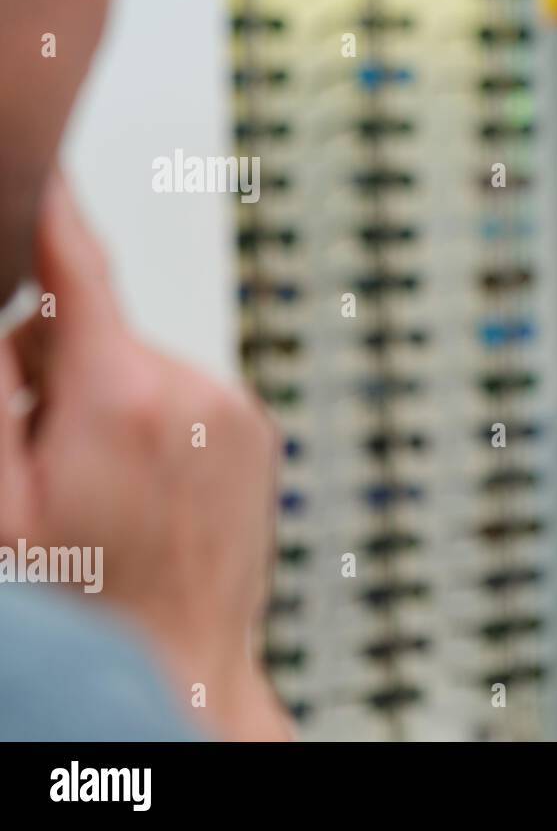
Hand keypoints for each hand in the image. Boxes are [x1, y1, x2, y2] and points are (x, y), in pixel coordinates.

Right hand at [0, 170, 291, 739]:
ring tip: (97, 495)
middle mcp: (196, 390)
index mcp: (123, 396)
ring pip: (134, 367)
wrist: (182, 674)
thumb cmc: (85, 611)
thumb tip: (13, 318)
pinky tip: (139, 493)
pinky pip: (180, 399)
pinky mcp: (256, 434)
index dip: (45, 205)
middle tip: (42, 469)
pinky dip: (149, 425)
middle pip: (90, 330)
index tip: (35, 159)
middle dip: (49, 377)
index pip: (76, 261)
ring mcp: (235, 413)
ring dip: (100, 407)